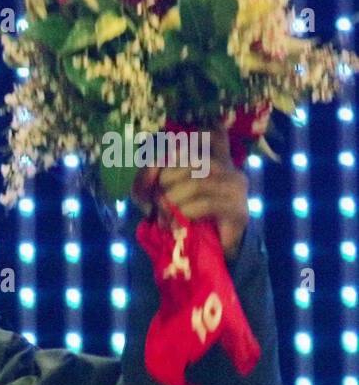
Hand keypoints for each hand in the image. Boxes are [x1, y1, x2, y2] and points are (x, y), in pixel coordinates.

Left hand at [130, 124, 248, 263]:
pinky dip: (184, 214)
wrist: (207, 251)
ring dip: (173, 200)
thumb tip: (151, 168)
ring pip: (197, 182)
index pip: (209, 133)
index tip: (164, 166)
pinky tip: (177, 224)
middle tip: (157, 202)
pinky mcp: (237, 208)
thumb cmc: (181, 217)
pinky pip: (205, 203)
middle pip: (190, 159)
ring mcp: (235, 185)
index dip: (183, 145)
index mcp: (210, 156)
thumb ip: (146, 179)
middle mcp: (226, 166)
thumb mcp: (153, 195)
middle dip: (166, 181)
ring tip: (166, 216)